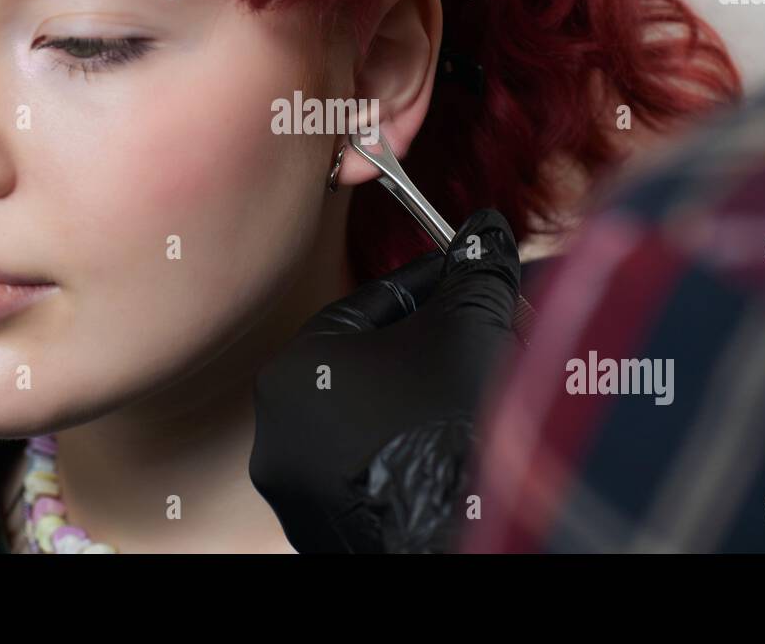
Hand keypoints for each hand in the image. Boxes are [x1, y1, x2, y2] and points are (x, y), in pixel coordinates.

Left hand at [250, 208, 523, 552]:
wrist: (466, 530)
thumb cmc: (451, 428)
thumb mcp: (468, 328)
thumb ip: (474, 272)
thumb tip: (486, 233)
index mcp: (293, 371)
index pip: (371, 303)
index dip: (430, 283)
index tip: (465, 273)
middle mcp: (278, 432)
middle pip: (371, 362)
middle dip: (436, 341)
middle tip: (486, 332)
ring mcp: (298, 488)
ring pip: (372, 416)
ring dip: (427, 393)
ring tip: (483, 386)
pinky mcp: (328, 527)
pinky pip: (372, 465)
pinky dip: (412, 445)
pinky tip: (460, 439)